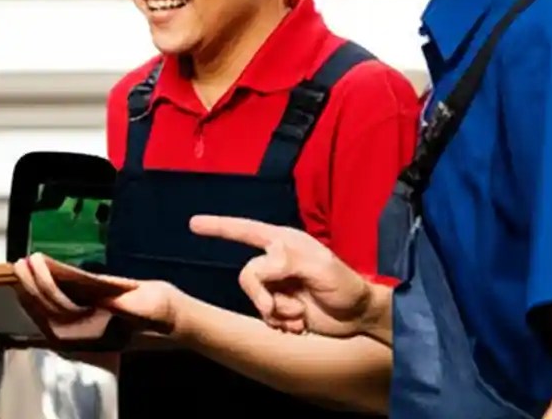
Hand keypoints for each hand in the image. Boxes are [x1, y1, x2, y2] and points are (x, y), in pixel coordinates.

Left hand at [14, 253, 181, 338]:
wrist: (173, 323)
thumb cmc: (160, 313)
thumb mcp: (142, 305)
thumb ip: (118, 303)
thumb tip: (97, 296)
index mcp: (94, 330)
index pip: (59, 307)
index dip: (44, 284)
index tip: (35, 262)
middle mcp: (84, 333)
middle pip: (48, 309)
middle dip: (31, 285)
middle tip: (21, 262)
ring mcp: (83, 329)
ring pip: (48, 311)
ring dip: (33, 290)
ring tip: (23, 268)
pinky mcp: (87, 321)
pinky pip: (58, 310)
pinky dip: (45, 296)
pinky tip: (37, 284)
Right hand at [190, 215, 374, 337]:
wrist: (358, 316)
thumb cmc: (344, 284)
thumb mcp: (320, 267)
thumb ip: (288, 261)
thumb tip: (264, 264)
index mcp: (284, 243)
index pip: (246, 230)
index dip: (219, 227)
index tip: (193, 224)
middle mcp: (276, 261)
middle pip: (248, 277)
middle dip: (262, 297)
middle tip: (283, 312)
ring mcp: (277, 286)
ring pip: (255, 299)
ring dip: (277, 314)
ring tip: (299, 318)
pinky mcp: (280, 308)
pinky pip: (265, 316)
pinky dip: (280, 324)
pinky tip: (298, 326)